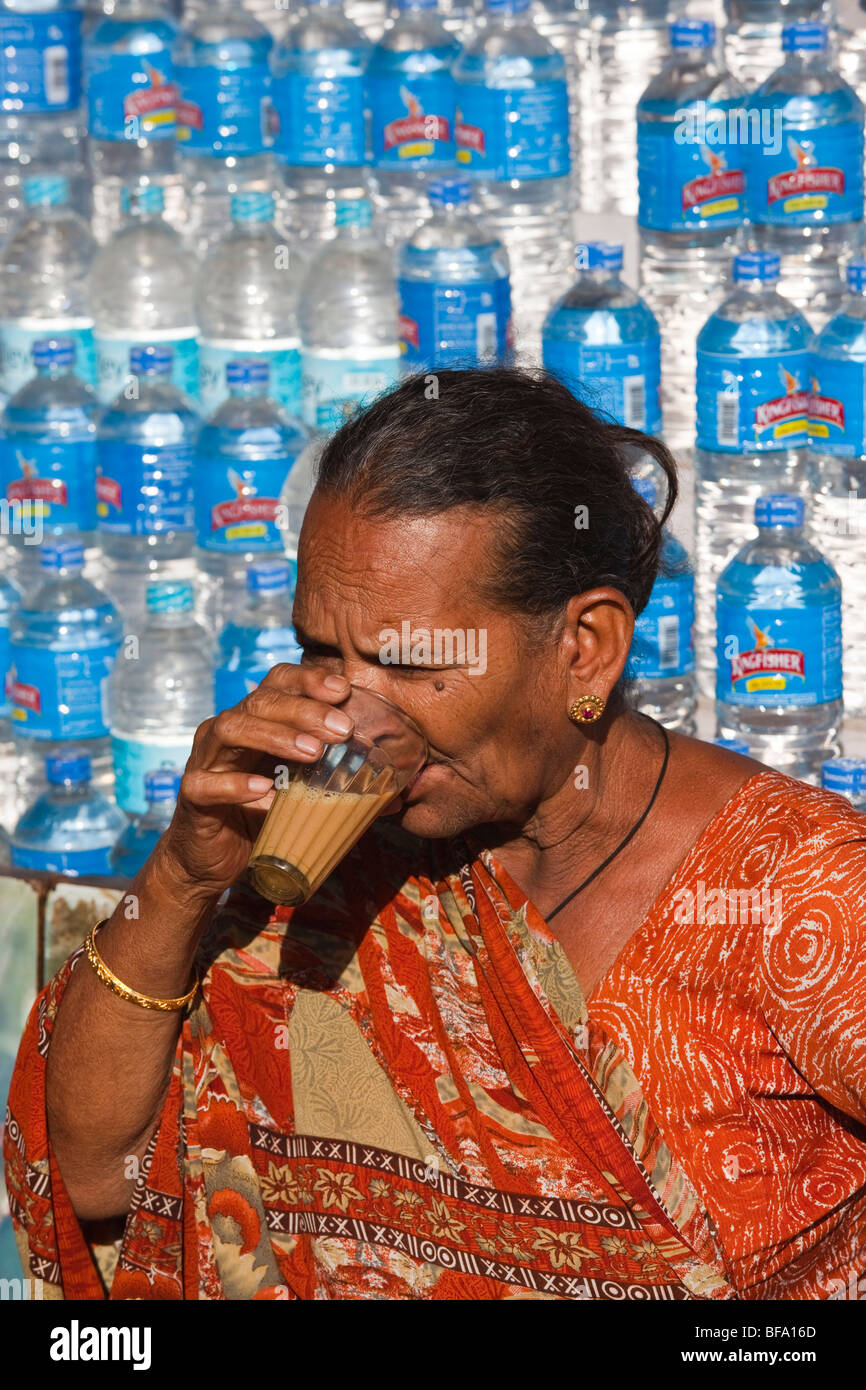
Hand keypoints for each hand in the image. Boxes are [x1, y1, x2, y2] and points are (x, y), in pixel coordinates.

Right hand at [156, 665, 353, 897]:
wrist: (211, 859)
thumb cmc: (261, 817)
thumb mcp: (303, 795)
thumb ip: (340, 786)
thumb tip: (399, 795)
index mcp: (255, 722)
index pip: (277, 683)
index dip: (308, 680)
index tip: (344, 689)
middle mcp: (226, 732)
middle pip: (259, 702)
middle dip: (303, 709)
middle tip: (341, 728)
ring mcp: (205, 760)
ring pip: (231, 729)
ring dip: (274, 736)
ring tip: (312, 753)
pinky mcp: (192, 795)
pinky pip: (206, 783)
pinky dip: (234, 784)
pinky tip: (263, 790)